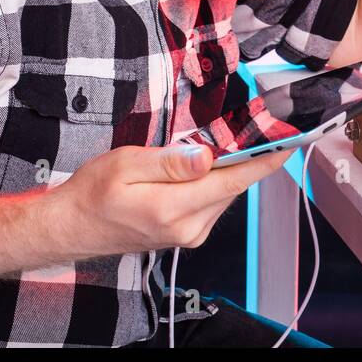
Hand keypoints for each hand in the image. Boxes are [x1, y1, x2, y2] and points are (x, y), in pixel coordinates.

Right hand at [46, 143, 291, 256]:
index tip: (290, 142)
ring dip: (230, 169)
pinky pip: (212, 202)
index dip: (265, 161)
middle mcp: (188, 229)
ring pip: (224, 194)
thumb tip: (208, 157)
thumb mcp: (125, 165)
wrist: (71, 227)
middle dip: (247, 157)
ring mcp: (188, 235)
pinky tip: (205, 164)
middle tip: (256, 125)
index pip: (232, 182)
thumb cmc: (92, 192)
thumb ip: (169, 162)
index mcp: (173, 210)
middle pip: (232, 187)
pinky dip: (216, 182)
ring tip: (228, 140)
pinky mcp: (186, 235)